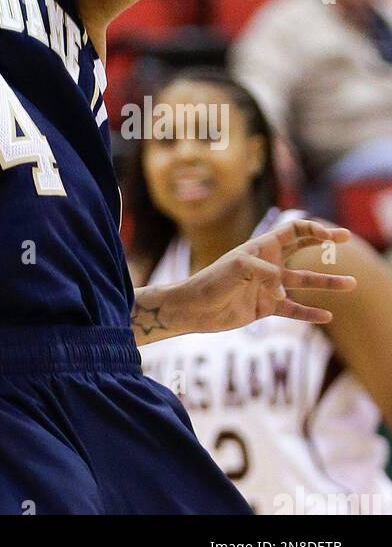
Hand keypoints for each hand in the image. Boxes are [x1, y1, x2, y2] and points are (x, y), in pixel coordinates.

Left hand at [168, 218, 355, 335]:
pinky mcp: (266, 307)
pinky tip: (326, 316)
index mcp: (262, 247)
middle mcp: (269, 264)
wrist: (195, 307)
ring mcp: (269, 286)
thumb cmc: (212, 281)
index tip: (333, 237)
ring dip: (327, 282)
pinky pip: (294, 310)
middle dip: (324, 242)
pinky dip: (310, 313)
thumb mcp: (237, 268)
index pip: (293, 231)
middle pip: (302, 248)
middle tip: (347, 238)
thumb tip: (282, 289)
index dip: (313, 230)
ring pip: (304, 282)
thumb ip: (263, 273)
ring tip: (351, 284)